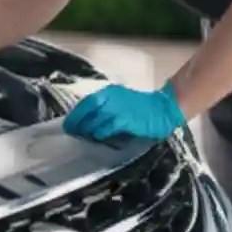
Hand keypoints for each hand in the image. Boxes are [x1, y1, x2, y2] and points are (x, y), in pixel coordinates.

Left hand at [63, 81, 186, 140]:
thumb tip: (87, 121)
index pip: (86, 102)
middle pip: (87, 109)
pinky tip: (99, 138)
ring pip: (95, 119)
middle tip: (72, 134)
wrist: (163, 109)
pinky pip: (107, 127)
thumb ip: (106, 109)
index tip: (68, 126)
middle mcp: (111, 97)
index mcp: (108, 93)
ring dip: (88, 130)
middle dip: (77, 123)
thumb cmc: (141, 108)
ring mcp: (118, 107)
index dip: (75, 115)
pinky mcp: (125, 119)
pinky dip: (101, 133)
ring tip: (84, 138)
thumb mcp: (120, 103)